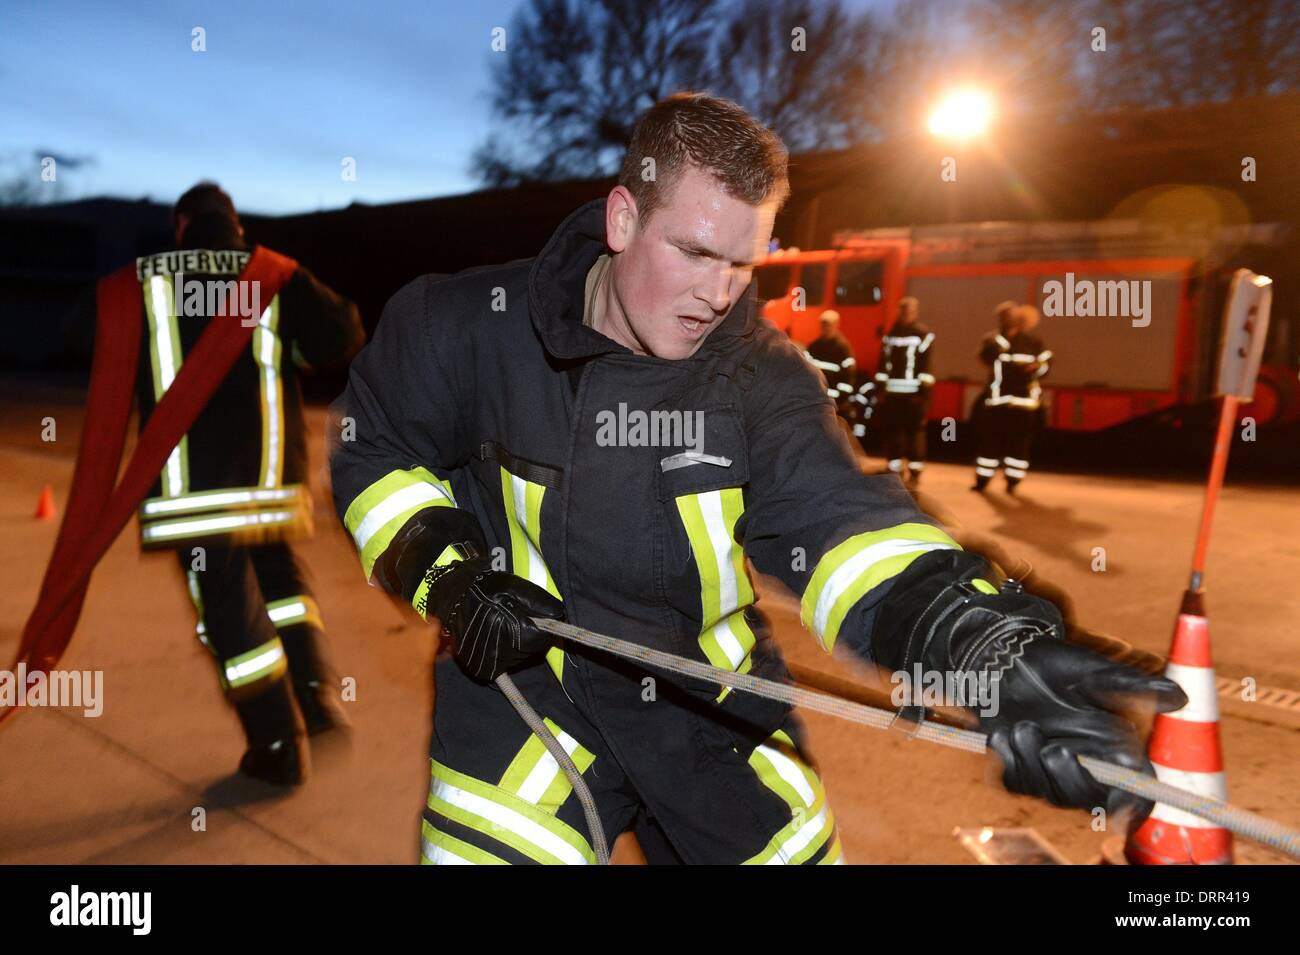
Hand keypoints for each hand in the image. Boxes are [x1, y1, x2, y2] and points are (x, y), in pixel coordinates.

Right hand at [424, 558, 563, 681]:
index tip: (536, 615)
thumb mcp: (515, 587)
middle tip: (516, 614)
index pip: (543, 639)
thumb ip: (539, 601)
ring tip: (503, 621)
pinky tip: (496, 634)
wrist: (451, 595)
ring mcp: (487, 664)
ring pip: (519, 657)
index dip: (543, 626)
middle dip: (531, 633)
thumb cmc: (485, 588)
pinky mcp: (480, 669)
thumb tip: (560, 614)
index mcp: (510, 635)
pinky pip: (504, 662)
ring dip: (518, 642)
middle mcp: (499, 655)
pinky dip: (505, 650)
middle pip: (532, 650)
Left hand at [977, 636, 1186, 824]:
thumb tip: (1181, 698)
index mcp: (1115, 749)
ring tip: (1021, 728)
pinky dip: (1008, 760)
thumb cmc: (1058, 665)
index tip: (1120, 801)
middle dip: (1072, 782)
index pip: (1133, 793)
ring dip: (1033, 764)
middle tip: (1056, 751)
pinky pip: (1015, 782)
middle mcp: (1086, 766)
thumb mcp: (1096, 672)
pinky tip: (1001, 732)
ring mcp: (1051, 770)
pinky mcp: (1019, 766)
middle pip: (1088, 801)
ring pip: (1049, 793)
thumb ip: (1133, 687)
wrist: (1005, 657)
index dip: (1132, 806)